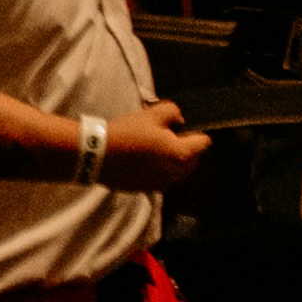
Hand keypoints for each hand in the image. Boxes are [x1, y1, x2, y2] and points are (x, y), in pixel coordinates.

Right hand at [94, 105, 209, 196]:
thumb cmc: (127, 132)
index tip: (181, 127)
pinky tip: (142, 159)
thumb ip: (173, 112)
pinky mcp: (146, 189)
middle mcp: (175, 174)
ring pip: (178, 172)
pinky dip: (158, 170)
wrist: (98, 154)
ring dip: (173, 160)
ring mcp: (161, 184)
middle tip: (168, 135)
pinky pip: (161, 178)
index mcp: (181, 154)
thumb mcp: (152, 113)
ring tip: (154, 148)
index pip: (204, 143)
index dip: (196, 131)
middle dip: (187, 148)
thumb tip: (178, 120)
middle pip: (194, 160)